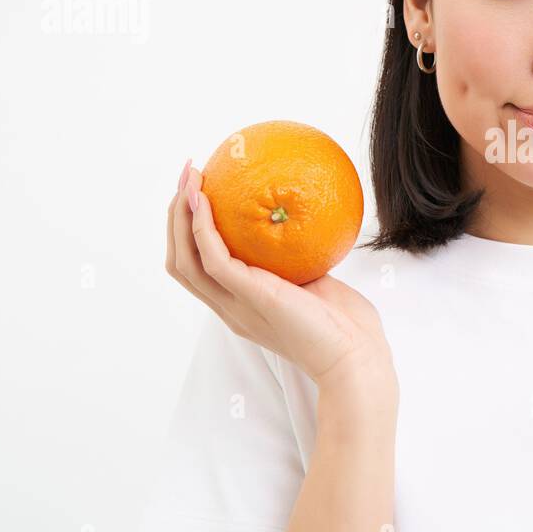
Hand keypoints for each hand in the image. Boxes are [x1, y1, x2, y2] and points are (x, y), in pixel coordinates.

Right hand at [166, 160, 395, 402]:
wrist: (356, 356)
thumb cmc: (344, 324)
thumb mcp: (313, 281)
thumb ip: (296, 258)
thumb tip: (301, 219)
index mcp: (240, 305)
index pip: (196, 267)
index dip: (189, 230)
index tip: (199, 191)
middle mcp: (230, 307)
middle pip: (181, 261)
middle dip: (177, 216)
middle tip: (188, 175)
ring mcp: (236, 306)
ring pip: (185, 261)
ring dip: (181, 216)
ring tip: (190, 179)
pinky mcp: (250, 297)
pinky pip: (213, 259)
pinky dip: (203, 228)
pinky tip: (205, 200)